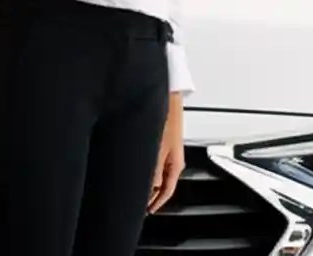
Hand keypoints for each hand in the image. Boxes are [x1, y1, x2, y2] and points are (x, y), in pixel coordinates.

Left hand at [148, 93, 184, 213]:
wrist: (167, 101)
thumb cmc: (166, 121)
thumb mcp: (157, 151)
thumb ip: (153, 172)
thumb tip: (148, 189)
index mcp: (176, 165)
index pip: (167, 191)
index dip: (157, 203)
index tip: (147, 211)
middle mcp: (173, 160)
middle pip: (163, 183)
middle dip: (151, 194)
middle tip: (140, 203)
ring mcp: (167, 151)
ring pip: (158, 173)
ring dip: (148, 181)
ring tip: (136, 188)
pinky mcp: (161, 142)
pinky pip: (155, 162)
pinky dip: (147, 169)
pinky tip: (137, 168)